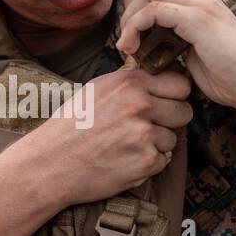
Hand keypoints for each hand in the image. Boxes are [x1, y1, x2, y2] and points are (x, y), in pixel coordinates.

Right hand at [25, 64, 192, 205]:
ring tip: (129, 146)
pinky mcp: (145, 162)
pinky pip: (163, 161)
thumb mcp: (98, 89)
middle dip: (171, 121)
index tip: (165, 103)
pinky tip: (126, 160)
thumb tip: (155, 71)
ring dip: (157, 145)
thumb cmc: (70, 125)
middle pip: (184, 111)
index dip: (174, 95)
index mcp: (130, 83)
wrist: (51, 162)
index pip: (180, 84)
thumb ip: (129, 80)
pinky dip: (149, 164)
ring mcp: (144, 135)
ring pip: (173, 139)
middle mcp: (140, 105)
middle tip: (149, 128)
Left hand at [116, 0, 235, 120]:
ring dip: (129, 18)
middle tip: (129, 31)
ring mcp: (202, 4)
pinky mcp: (199, 19)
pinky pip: (154, 9)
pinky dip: (134, 28)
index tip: (135, 23)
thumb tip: (144, 41)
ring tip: (128, 46)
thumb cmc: (230, 75)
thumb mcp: (195, 50)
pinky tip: (133, 50)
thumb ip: (175, 37)